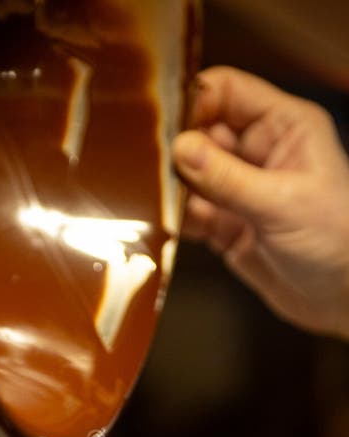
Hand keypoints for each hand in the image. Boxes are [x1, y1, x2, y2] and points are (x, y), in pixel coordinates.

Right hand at [173, 66, 348, 337]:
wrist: (342, 300)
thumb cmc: (337, 242)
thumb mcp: (281, 204)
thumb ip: (227, 178)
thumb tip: (180, 149)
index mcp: (285, 127)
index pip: (228, 92)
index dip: (194, 102)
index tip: (164, 126)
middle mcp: (260, 153)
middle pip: (201, 133)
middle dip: (174, 149)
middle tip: (149, 168)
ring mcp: (240, 190)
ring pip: (190, 175)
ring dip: (170, 187)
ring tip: (152, 199)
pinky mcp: (226, 226)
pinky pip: (189, 213)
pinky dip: (173, 218)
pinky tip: (163, 223)